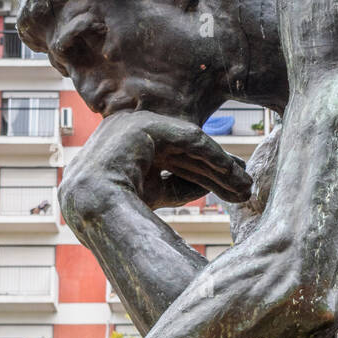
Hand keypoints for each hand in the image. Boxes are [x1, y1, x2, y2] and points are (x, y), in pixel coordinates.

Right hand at [59, 110, 251, 222]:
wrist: (91, 211)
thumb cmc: (116, 213)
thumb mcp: (156, 195)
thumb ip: (178, 184)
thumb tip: (207, 183)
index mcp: (127, 152)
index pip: (174, 161)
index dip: (206, 176)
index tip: (233, 190)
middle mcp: (128, 133)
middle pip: (184, 154)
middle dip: (218, 172)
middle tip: (247, 187)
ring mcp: (133, 125)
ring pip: (189, 146)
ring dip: (221, 166)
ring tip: (246, 184)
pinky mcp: (144, 124)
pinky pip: (188, 139)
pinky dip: (213, 155)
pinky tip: (233, 170)